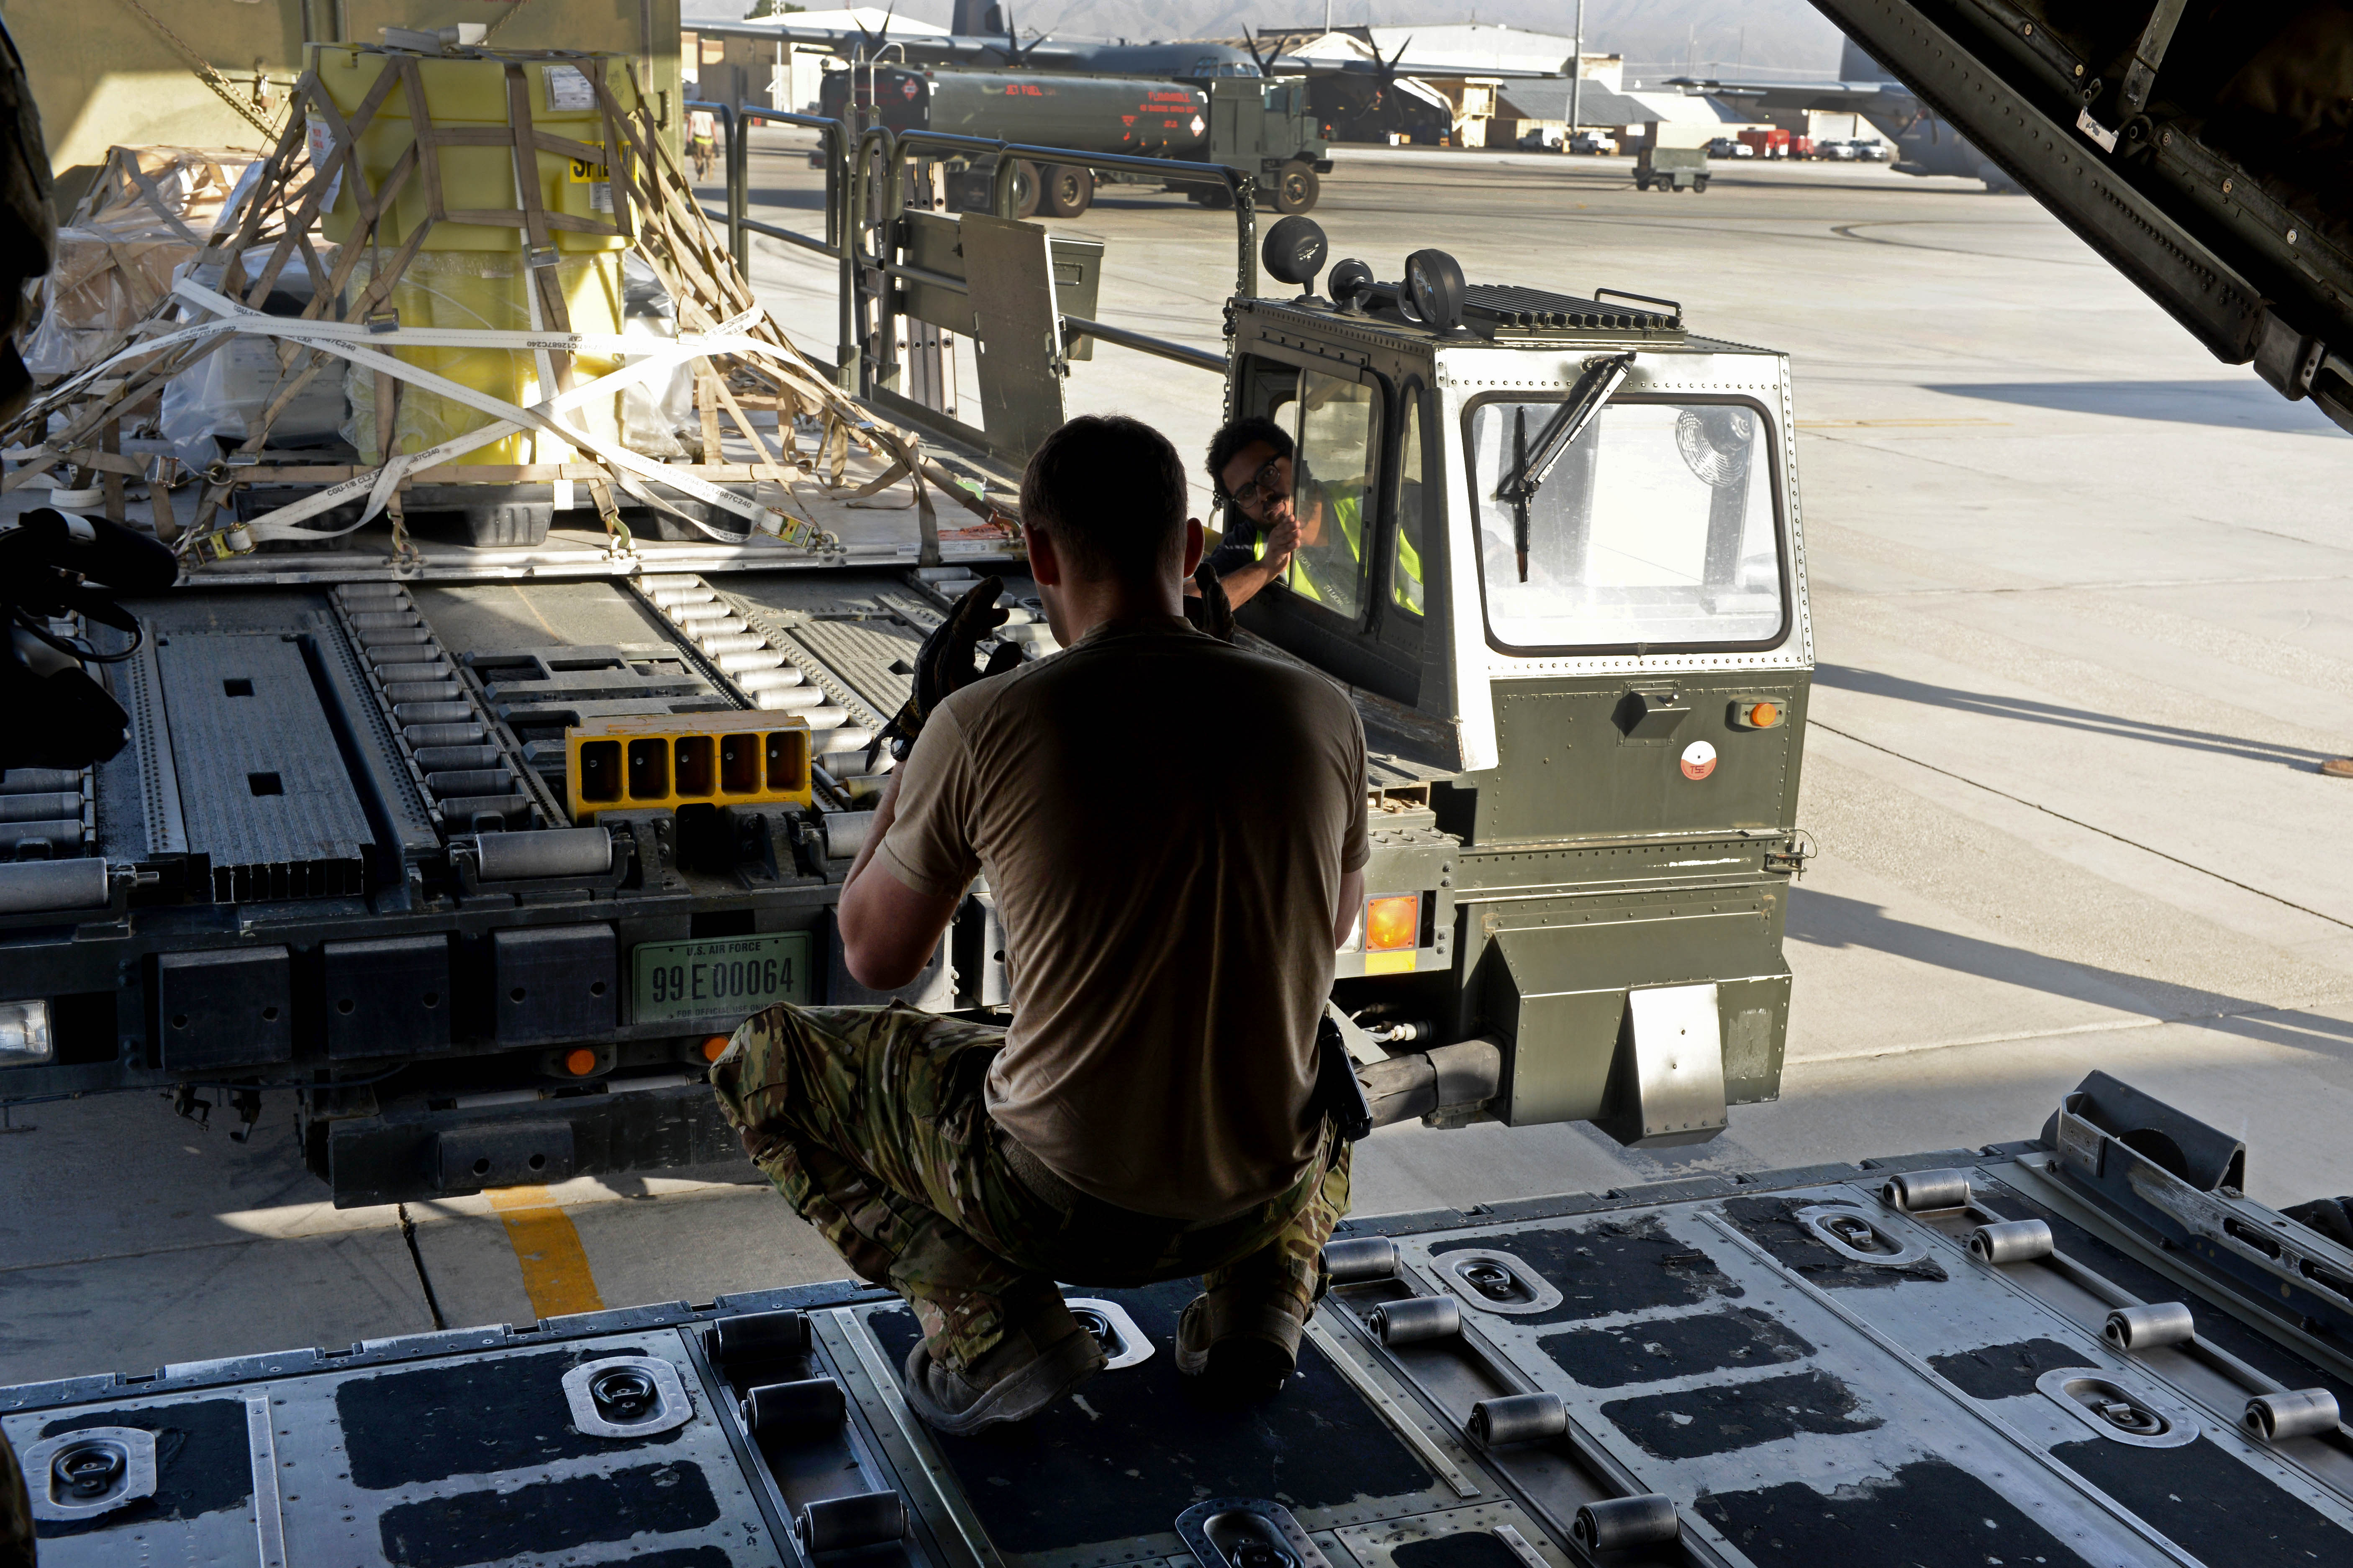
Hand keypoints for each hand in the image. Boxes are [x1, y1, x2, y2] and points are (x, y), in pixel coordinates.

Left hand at [875, 576, 1017, 762]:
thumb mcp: (990, 698)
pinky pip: (949, 638)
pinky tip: (985, 634)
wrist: (934, 748)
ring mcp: (929, 660)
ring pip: (952, 627)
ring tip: (1000, 618)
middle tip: (1001, 598)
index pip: (964, 620)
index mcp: (947, 662)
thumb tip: (1010, 645)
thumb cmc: (967, 724)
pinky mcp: (930, 666)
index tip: (997, 582)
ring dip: (976, 619)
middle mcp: (932, 656)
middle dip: (981, 605)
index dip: (982, 599)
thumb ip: (1001, 671)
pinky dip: (967, 630)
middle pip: (956, 618)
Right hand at [1262, 507, 1301, 564]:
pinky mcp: (1277, 553)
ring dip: (1292, 535)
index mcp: (1275, 532)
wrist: (1269, 564)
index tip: (1292, 517)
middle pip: (1283, 531)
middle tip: (1297, 523)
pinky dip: (1292, 546)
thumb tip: (1296, 521)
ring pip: (1285, 539)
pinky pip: (1286, 549)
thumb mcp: (1280, 539)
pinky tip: (1297, 543)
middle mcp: (1274, 537)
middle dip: (1290, 527)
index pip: (1281, 525)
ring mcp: (1275, 545)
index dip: (1286, 521)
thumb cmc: (1278, 549)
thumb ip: (1287, 532)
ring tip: (1299, 532)